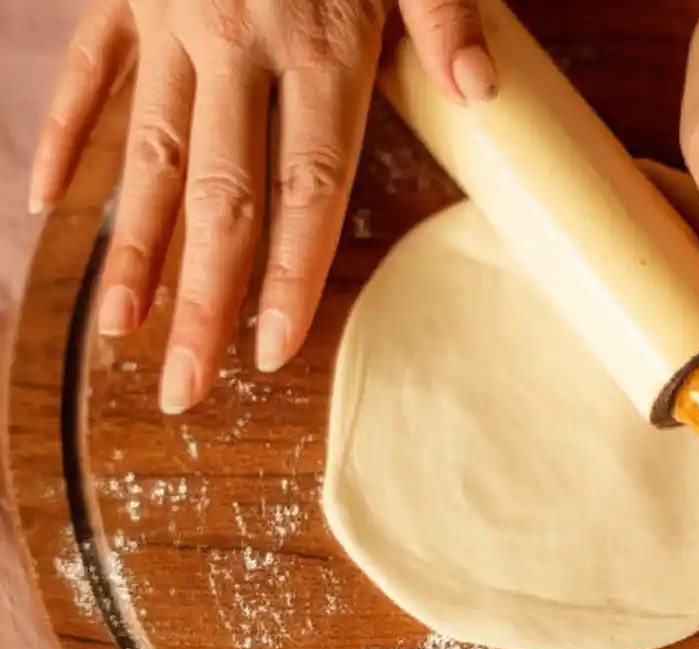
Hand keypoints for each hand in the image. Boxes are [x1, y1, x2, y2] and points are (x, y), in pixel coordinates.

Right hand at [29, 0, 495, 413]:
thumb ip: (447, 18)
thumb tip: (479, 93)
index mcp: (320, 46)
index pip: (309, 189)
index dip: (295, 276)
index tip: (276, 351)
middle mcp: (237, 48)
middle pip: (222, 198)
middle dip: (202, 300)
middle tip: (184, 388)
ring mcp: (170, 22)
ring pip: (146, 154)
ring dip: (130, 248)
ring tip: (116, 331)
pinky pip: (86, 72)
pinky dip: (64, 134)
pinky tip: (46, 205)